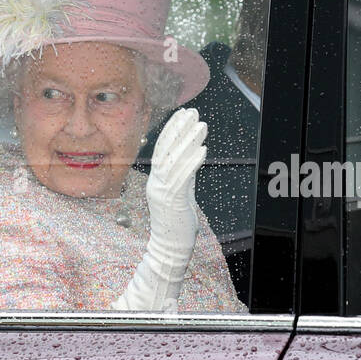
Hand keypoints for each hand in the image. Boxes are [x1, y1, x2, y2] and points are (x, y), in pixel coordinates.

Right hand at [145, 107, 206, 269]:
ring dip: (189, 141)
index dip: (171, 129)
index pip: (161, 149)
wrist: (170, 248)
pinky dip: (192, 162)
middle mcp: (156, 183)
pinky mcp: (173, 201)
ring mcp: (162, 192)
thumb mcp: (180, 193)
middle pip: (166, 149)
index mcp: (156, 180)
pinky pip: (183, 178)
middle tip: (192, 111)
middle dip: (179, 128)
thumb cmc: (176, 222)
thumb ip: (184, 175)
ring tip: (201, 125)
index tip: (182, 114)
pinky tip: (203, 150)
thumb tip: (193, 155)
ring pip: (175, 160)